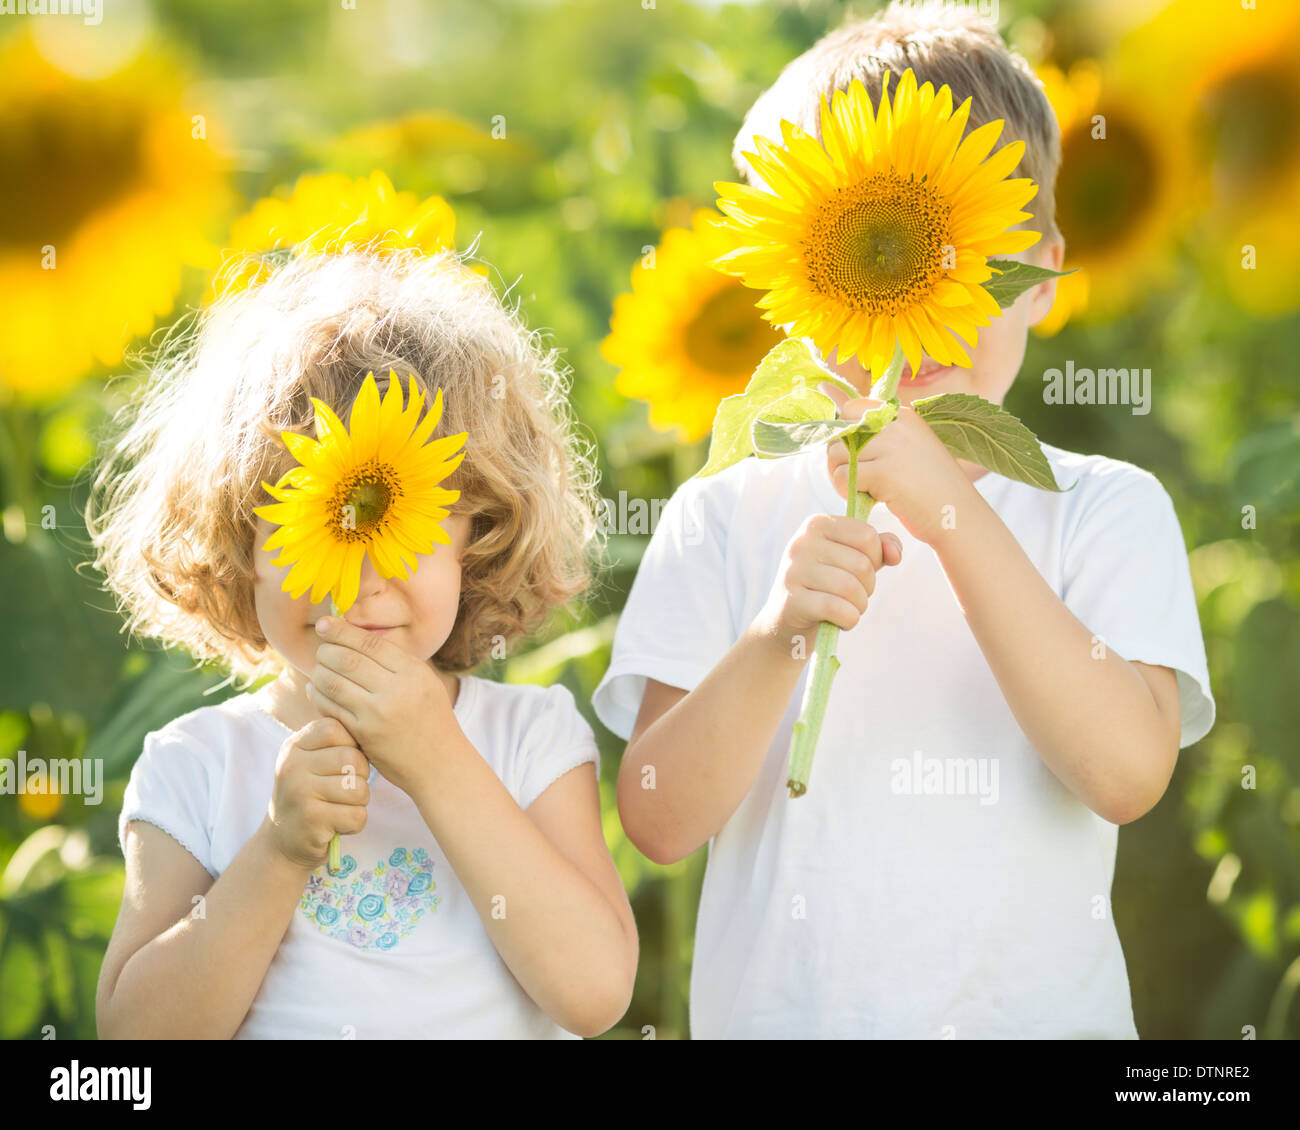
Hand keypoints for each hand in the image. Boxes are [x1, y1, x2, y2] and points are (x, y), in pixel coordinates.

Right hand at [264, 717, 369, 870]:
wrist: (283, 840)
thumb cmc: (311, 794)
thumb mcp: (312, 761)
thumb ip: (334, 742)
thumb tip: (371, 722)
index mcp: (295, 746)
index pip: (335, 729)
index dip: (352, 745)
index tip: (345, 763)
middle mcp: (292, 766)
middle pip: (352, 759)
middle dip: (360, 777)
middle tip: (345, 790)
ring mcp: (299, 793)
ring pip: (359, 789)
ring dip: (359, 802)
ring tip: (341, 807)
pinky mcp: (311, 820)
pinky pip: (356, 816)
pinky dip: (354, 823)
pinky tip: (336, 824)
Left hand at [307, 617, 455, 796]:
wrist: (440, 763)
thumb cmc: (431, 719)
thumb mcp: (425, 682)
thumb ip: (396, 662)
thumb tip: (356, 638)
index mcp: (413, 672)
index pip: (369, 643)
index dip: (342, 631)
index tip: (324, 624)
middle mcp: (396, 689)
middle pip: (347, 659)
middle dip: (326, 651)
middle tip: (321, 650)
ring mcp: (378, 713)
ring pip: (333, 682)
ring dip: (318, 672)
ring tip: (317, 669)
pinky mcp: (364, 734)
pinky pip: (330, 708)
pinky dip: (316, 695)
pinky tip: (314, 690)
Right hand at [755, 513, 902, 650]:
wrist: (785, 622)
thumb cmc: (824, 587)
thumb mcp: (851, 561)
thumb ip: (878, 549)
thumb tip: (895, 553)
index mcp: (816, 524)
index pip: (867, 535)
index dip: (875, 559)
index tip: (859, 573)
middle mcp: (801, 543)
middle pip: (862, 564)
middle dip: (867, 587)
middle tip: (854, 596)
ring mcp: (793, 571)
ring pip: (850, 588)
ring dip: (859, 606)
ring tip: (848, 609)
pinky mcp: (791, 601)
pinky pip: (836, 608)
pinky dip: (849, 620)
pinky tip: (841, 622)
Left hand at [827, 394, 977, 544]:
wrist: (958, 515)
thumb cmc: (930, 486)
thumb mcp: (904, 447)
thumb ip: (870, 426)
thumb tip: (825, 387)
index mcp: (902, 414)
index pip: (851, 408)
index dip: (847, 434)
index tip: (861, 455)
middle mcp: (896, 424)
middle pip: (839, 432)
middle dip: (841, 457)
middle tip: (863, 478)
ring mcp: (891, 446)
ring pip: (836, 455)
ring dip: (844, 476)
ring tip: (868, 489)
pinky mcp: (884, 472)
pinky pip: (842, 476)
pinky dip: (848, 491)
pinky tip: (870, 498)